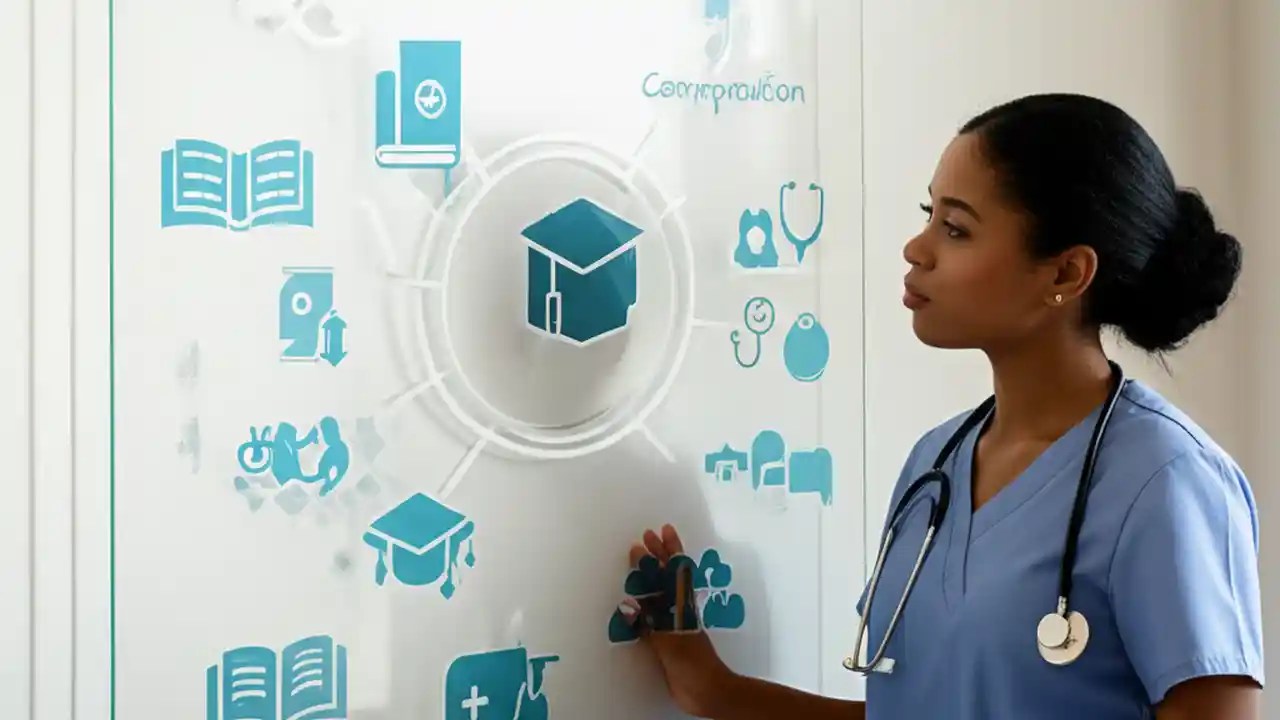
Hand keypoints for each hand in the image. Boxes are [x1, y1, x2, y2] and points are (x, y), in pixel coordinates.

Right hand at [619, 524, 736, 717]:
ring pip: (662, 593)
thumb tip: (627, 605)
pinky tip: (638, 602)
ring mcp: (674, 624)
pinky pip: (654, 615)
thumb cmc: (693, 664)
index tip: (653, 535)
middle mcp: (678, 611)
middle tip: (647, 536)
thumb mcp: (670, 642)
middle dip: (659, 556)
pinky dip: (645, 604)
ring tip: (641, 560)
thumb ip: (649, 624)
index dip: (665, 553)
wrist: (707, 691)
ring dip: (652, 575)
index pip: (672, 573)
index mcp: (681, 608)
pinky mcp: (668, 641)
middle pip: (668, 577)